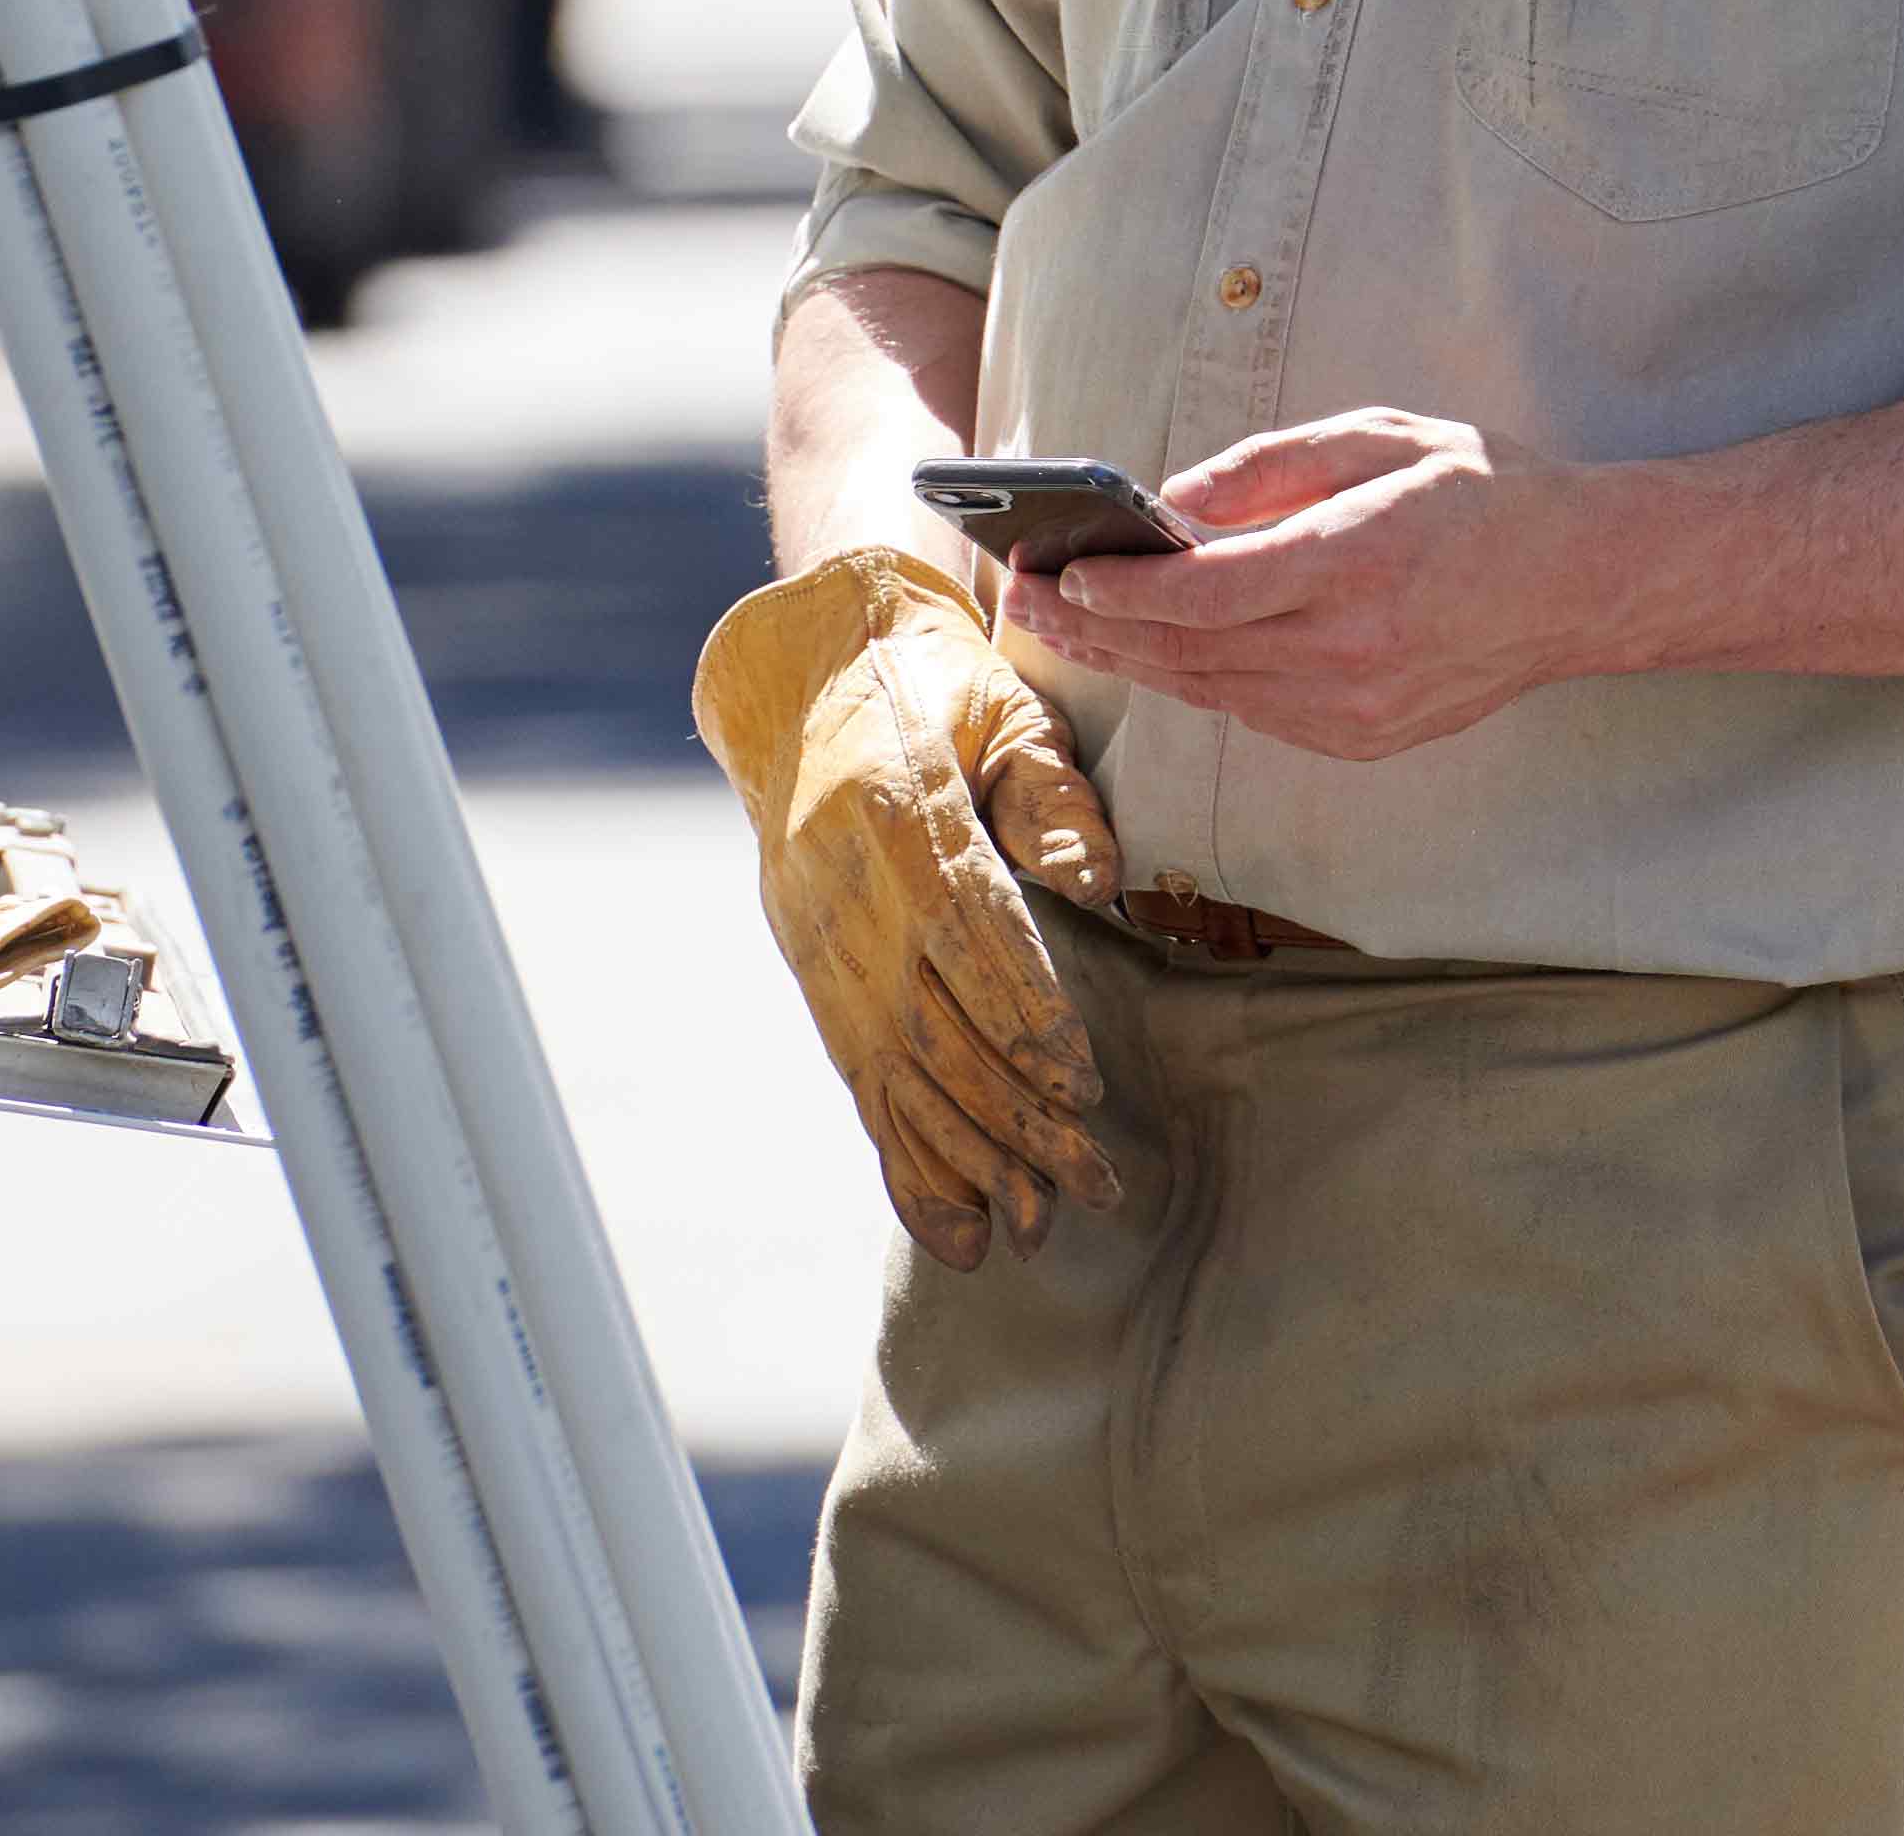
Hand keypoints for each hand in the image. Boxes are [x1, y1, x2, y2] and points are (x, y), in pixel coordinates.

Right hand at [691, 544, 1123, 1266]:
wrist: (803, 673)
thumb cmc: (936, 683)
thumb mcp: (1003, 702)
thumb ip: (1051, 790)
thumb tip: (1099, 878)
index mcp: (892, 809)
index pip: (962, 928)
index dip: (1018, 1008)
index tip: (1077, 1080)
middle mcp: (840, 888)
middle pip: (930, 1023)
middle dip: (1011, 1115)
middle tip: (1093, 1182)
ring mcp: (816, 938)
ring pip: (892, 1072)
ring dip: (966, 1158)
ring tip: (1039, 1228)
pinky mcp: (811, 972)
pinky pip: (859, 1080)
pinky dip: (906, 1160)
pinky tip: (958, 1229)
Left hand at [1029, 407, 1641, 760]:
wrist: (1583, 583)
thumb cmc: (1483, 493)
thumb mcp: (1382, 438)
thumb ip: (1273, 465)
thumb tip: (1172, 500)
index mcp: (1356, 563)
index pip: (1204, 592)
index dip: (1120, 588)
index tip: (1059, 569)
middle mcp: (1352, 648)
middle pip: (1189, 650)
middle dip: (1096, 627)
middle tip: (1025, 601)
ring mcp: (1359, 708)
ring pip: (1212, 691)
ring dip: (1133, 660)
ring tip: (1069, 626)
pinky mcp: (1366, 738)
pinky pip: (1256, 711)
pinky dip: (1201, 680)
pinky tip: (1158, 651)